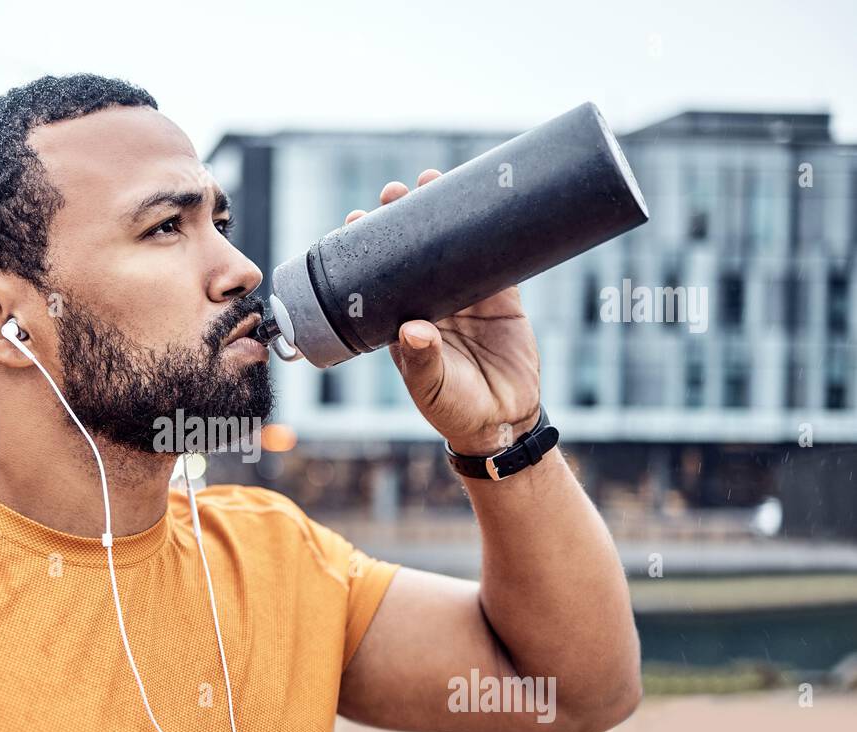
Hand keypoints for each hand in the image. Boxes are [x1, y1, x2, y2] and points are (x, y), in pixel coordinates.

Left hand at [344, 169, 540, 454]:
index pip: (378, 279)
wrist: (505, 421)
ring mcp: (465, 299)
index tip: (355, 219)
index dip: (366, 249)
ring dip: (441, 215)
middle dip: (402, 219)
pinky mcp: (500, 298)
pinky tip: (480, 202)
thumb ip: (422, 361)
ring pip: (449, 248)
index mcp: (400, 324)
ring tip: (429, 181)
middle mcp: (429, 305)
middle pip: (412, 253)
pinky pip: (493, 258)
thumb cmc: (456, 410)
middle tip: (394, 192)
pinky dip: (487, 232)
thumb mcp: (431, 388)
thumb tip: (413, 329)